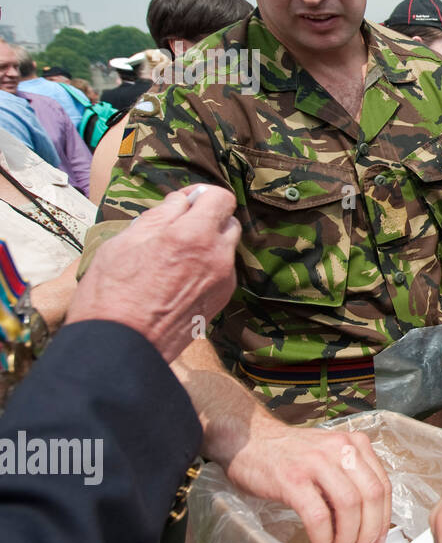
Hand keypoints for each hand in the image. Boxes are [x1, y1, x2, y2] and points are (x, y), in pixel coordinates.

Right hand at [66, 185, 239, 362]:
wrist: (120, 346)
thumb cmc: (112, 293)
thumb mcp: (125, 242)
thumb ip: (161, 216)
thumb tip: (180, 201)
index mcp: (192, 235)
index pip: (220, 198)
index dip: (202, 196)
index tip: (184, 202)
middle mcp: (216, 256)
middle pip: (228, 221)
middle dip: (207, 219)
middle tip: (177, 229)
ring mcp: (223, 281)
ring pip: (226, 248)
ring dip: (208, 244)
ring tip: (175, 257)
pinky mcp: (221, 300)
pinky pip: (222, 271)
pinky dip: (207, 267)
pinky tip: (179, 278)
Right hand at [223, 422, 392, 542]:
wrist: (248, 440)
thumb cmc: (288, 454)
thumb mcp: (329, 459)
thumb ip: (349, 483)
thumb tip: (363, 527)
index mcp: (355, 444)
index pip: (383, 485)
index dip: (384, 519)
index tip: (378, 539)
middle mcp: (341, 449)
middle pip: (372, 496)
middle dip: (369, 531)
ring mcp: (317, 462)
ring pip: (349, 506)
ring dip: (348, 538)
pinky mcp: (293, 479)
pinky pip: (318, 516)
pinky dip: (323, 538)